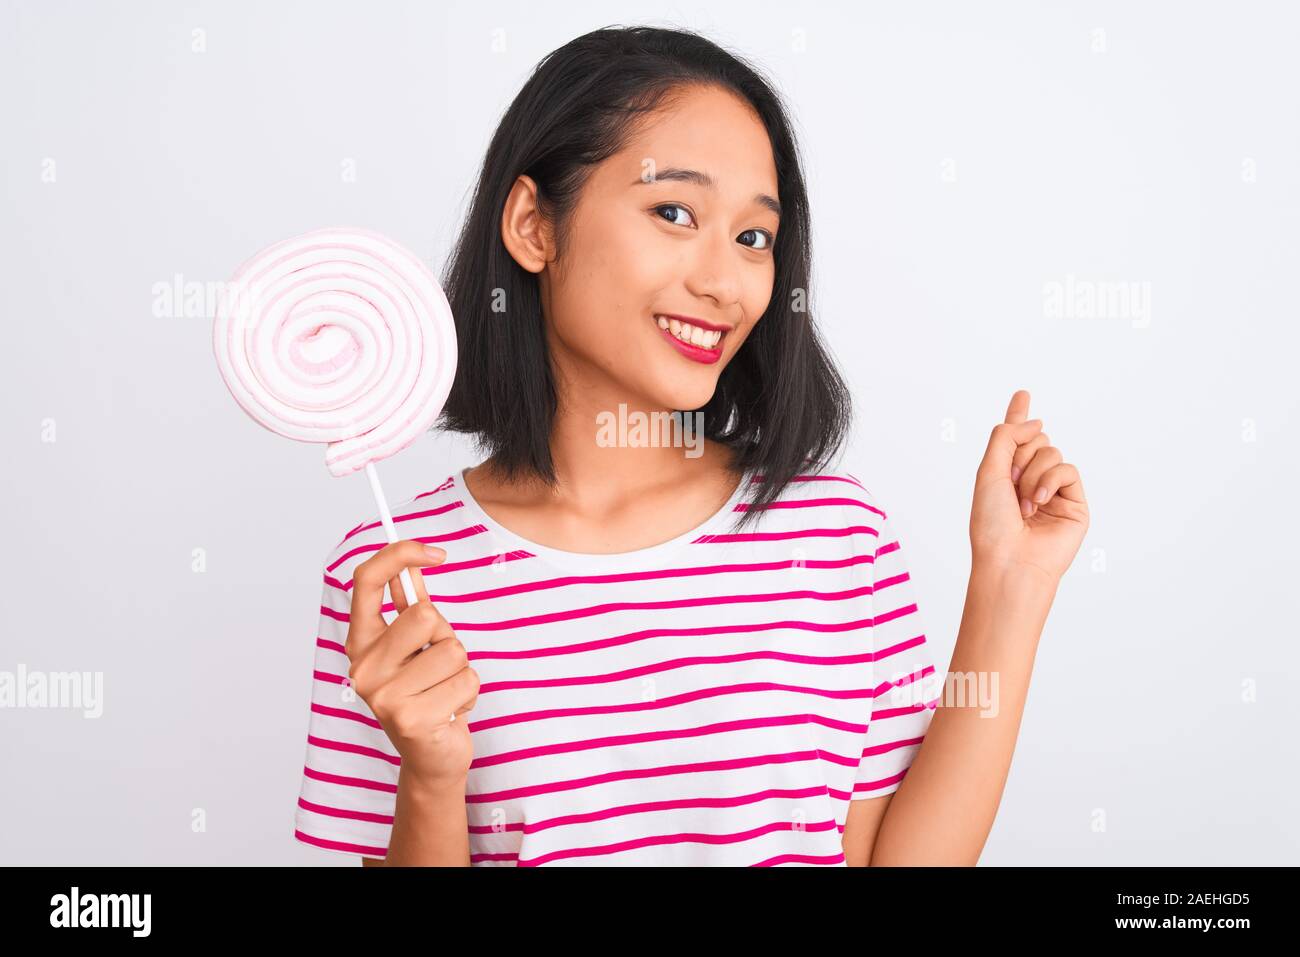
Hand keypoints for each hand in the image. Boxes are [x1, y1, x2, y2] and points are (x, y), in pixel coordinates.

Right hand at [344, 540, 478, 790]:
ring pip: (453, 650)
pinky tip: (450, 711)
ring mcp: (383, 696)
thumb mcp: (415, 648)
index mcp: (360, 643)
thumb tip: (411, 562)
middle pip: (425, 615)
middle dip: (446, 638)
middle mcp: (363, 668)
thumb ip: (411, 606)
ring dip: (462, 670)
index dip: (399, 555)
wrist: (431, 758)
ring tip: (444, 691)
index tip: (435, 553)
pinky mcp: (411, 719)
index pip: (365, 581)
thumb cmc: (426, 694)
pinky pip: (467, 680)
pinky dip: (469, 694)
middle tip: (438, 667)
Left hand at [969, 390, 1089, 584]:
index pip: (1014, 440)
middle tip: (1011, 481)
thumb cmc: (992, 523)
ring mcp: (1053, 491)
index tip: (1022, 395)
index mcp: (1004, 476)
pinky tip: (1039, 502)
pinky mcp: (1074, 502)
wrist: (1010, 560)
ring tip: (1023, 504)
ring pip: (1052, 452)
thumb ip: (1006, 437)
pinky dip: (1051, 480)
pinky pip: (1068, 469)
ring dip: (1033, 473)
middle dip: (1021, 455)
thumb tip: (1035, 421)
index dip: (1018, 417)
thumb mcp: (988, 472)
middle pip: (1035, 439)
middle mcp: (1029, 481)